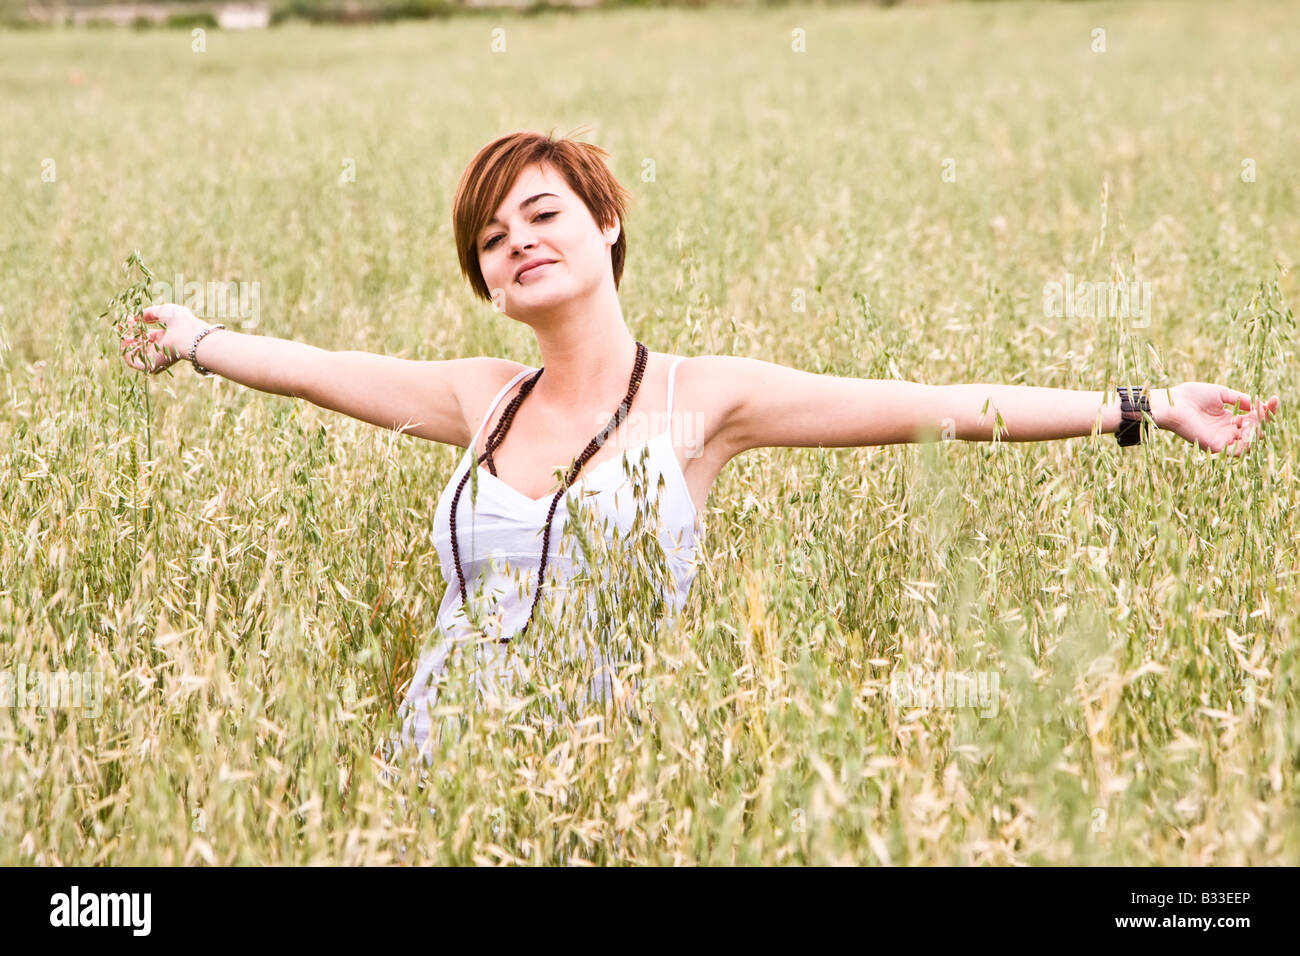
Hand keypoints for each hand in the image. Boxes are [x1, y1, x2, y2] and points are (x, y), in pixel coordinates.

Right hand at [119, 304, 206, 374]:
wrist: (188, 336)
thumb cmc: (181, 321)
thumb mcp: (164, 311)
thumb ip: (150, 313)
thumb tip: (138, 317)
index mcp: (165, 338)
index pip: (146, 335)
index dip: (135, 327)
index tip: (127, 318)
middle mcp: (160, 350)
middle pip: (138, 344)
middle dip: (128, 333)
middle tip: (123, 324)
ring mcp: (155, 359)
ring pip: (134, 352)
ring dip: (125, 341)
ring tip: (124, 331)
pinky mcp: (151, 366)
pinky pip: (132, 362)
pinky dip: (125, 351)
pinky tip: (125, 339)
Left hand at [1165, 382, 1279, 455]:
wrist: (1172, 403)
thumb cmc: (1191, 396)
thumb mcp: (1221, 394)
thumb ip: (1240, 400)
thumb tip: (1258, 404)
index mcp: (1228, 418)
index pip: (1253, 419)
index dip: (1266, 411)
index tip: (1274, 399)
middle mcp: (1226, 431)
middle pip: (1255, 431)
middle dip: (1265, 419)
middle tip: (1264, 407)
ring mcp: (1221, 439)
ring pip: (1250, 442)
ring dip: (1257, 430)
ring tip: (1254, 417)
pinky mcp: (1215, 446)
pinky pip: (1237, 451)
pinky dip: (1247, 441)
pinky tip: (1247, 426)